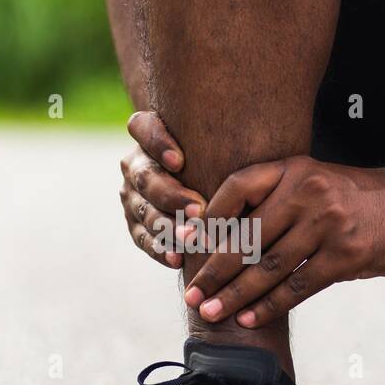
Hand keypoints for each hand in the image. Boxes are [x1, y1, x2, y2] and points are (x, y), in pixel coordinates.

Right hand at [119, 112, 206, 269]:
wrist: (202, 182)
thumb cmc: (218, 153)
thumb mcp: (217, 141)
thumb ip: (221, 139)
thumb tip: (252, 126)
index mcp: (147, 132)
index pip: (143, 129)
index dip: (157, 144)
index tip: (180, 161)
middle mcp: (136, 163)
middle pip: (146, 177)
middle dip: (172, 196)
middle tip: (198, 210)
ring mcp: (132, 195)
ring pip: (143, 210)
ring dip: (167, 227)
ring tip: (189, 239)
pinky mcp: (135, 223)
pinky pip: (143, 238)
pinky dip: (160, 249)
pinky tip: (177, 259)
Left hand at [184, 156, 384, 327]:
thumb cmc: (367, 200)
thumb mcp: (322, 184)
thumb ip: (283, 203)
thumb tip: (234, 242)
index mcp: (295, 169)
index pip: (236, 188)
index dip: (207, 217)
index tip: (183, 242)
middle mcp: (307, 190)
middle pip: (247, 234)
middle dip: (214, 268)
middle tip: (191, 293)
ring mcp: (327, 222)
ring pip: (268, 265)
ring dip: (235, 294)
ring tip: (210, 312)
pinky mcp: (347, 254)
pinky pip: (298, 285)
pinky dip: (270, 306)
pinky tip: (249, 318)